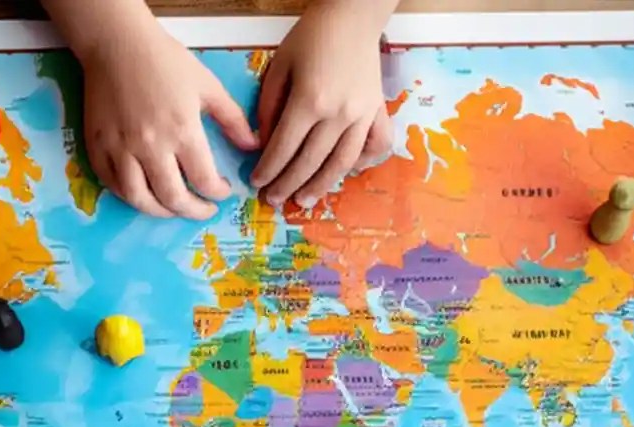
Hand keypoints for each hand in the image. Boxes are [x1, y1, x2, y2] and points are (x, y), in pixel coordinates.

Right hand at [78, 19, 258, 219]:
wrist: (117, 44)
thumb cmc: (165, 61)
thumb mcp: (208, 86)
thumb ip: (233, 119)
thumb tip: (252, 147)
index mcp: (182, 131)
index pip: (204, 180)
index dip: (218, 193)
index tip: (223, 191)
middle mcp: (150, 146)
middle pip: (173, 199)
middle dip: (194, 211)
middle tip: (204, 210)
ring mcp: (120, 149)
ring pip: (139, 200)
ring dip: (161, 212)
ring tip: (174, 208)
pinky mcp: (97, 146)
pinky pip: (112, 185)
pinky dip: (129, 196)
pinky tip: (144, 193)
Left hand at [251, 2, 392, 207]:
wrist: (351, 17)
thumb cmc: (311, 37)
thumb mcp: (279, 67)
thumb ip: (270, 107)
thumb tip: (264, 144)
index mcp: (310, 100)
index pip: (284, 148)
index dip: (268, 170)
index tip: (257, 183)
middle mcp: (338, 113)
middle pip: (310, 161)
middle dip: (289, 185)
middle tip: (274, 200)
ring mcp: (362, 115)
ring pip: (341, 162)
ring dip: (321, 185)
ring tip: (305, 200)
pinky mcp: (377, 111)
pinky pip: (375, 145)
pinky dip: (364, 162)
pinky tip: (348, 172)